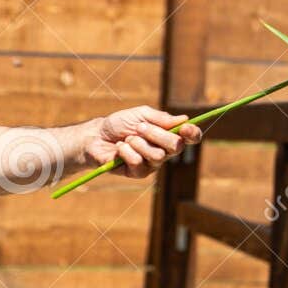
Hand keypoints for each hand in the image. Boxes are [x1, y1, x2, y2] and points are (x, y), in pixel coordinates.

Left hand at [82, 106, 202, 178]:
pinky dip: (126, 152)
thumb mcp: (141, 114)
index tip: (185, 128)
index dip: (192, 134)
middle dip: (157, 134)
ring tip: (126, 139)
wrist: (95, 137)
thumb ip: (162, 118)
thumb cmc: (119, 124)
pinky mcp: (138, 173)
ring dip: (138, 143)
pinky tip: (119, 149)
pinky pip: (139, 163)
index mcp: (169, 135)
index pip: (190, 138)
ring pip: (157, 156)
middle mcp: (165, 151)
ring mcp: (152, 164)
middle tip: (139, 128)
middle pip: (176, 146)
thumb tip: (184, 119)